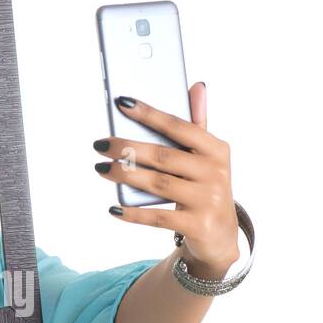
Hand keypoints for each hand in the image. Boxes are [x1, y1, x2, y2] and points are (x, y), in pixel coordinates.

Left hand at [94, 83, 238, 275]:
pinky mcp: (198, 225)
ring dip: (125, 175)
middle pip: (163, 156)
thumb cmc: (206, 189)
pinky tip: (114, 208)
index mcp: (216, 150)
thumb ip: (197, 125)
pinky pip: (158, 217)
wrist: (222, 237)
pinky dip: (134, 213)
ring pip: (157, 184)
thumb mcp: (208, 158)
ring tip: (101, 168)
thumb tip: (197, 86)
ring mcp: (208, 200)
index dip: (150, 113)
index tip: (121, 102)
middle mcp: (215, 173)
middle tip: (100, 144)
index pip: (179, 126)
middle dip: (128, 148)